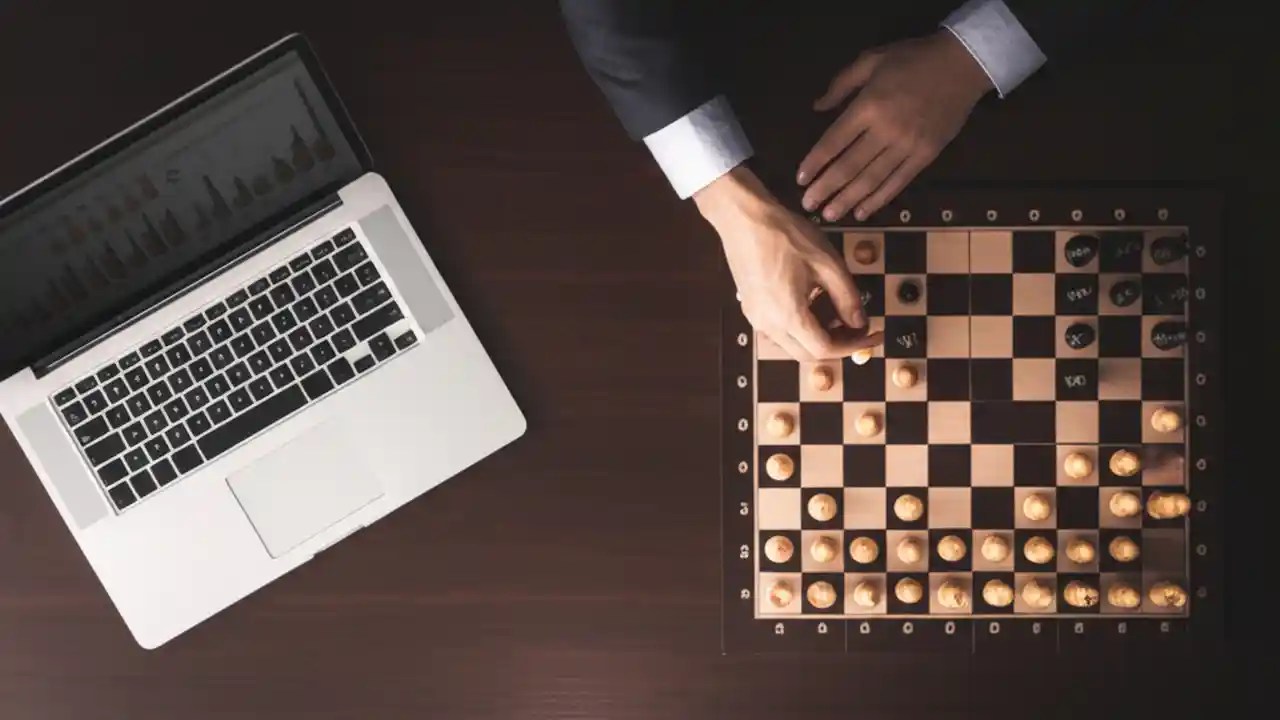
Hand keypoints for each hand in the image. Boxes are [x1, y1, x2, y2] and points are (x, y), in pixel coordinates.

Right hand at [695, 166, 882, 359]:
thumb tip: (859, 323)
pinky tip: (812, 302)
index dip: (853, 346)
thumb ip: (847, 297)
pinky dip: (801, 326)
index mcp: (789, 316)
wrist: (743, 217)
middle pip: (808, 354)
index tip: (873, 334)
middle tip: (858, 327)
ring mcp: (756, 318)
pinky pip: (779, 330)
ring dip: (818, 336)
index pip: (825, 349)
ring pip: (793, 344)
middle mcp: (768, 326)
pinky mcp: (750, 308)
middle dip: (837, 345)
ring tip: (836, 311)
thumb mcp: (826, 263)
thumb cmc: (786, 236)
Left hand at [797, 30, 993, 221]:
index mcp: (868, 106)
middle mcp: (885, 131)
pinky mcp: (926, 155)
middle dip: (825, 188)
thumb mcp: (871, 59)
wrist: (963, 64)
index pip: (833, 142)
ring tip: (829, 215)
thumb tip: (817, 108)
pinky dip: (879, 199)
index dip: (815, 162)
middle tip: (807, 205)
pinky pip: (898, 182)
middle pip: (849, 167)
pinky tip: (863, 212)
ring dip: (848, 200)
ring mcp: (908, 146)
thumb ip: (841, 84)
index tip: (800, 179)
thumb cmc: (912, 59)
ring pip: (871, 180)